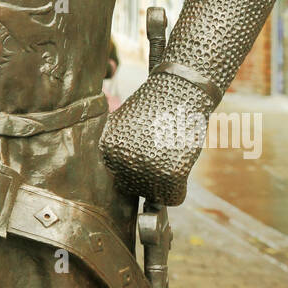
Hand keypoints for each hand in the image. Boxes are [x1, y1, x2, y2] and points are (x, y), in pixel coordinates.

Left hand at [100, 73, 211, 205]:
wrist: (180, 90)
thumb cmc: (156, 108)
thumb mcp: (125, 126)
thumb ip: (120, 153)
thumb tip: (123, 187)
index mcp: (107, 149)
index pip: (118, 176)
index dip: (135, 163)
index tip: (147, 145)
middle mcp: (122, 162)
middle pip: (133, 188)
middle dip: (147, 175)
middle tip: (161, 149)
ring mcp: (145, 171)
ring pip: (154, 195)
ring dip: (164, 180)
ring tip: (170, 150)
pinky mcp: (169, 176)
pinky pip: (174, 197)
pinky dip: (180, 187)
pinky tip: (180, 162)